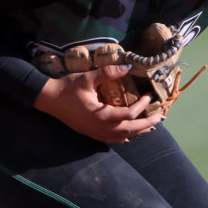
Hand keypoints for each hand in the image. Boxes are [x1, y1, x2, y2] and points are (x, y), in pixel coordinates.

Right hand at [33, 64, 163, 143]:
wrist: (47, 99)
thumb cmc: (67, 88)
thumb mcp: (88, 78)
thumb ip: (108, 72)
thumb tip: (128, 67)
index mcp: (100, 115)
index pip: (128, 114)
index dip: (141, 107)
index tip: (148, 97)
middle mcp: (99, 128)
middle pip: (129, 130)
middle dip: (146, 125)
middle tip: (160, 119)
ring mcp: (94, 133)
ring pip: (121, 137)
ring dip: (137, 132)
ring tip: (150, 128)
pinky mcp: (89, 133)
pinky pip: (110, 140)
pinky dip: (122, 137)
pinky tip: (128, 135)